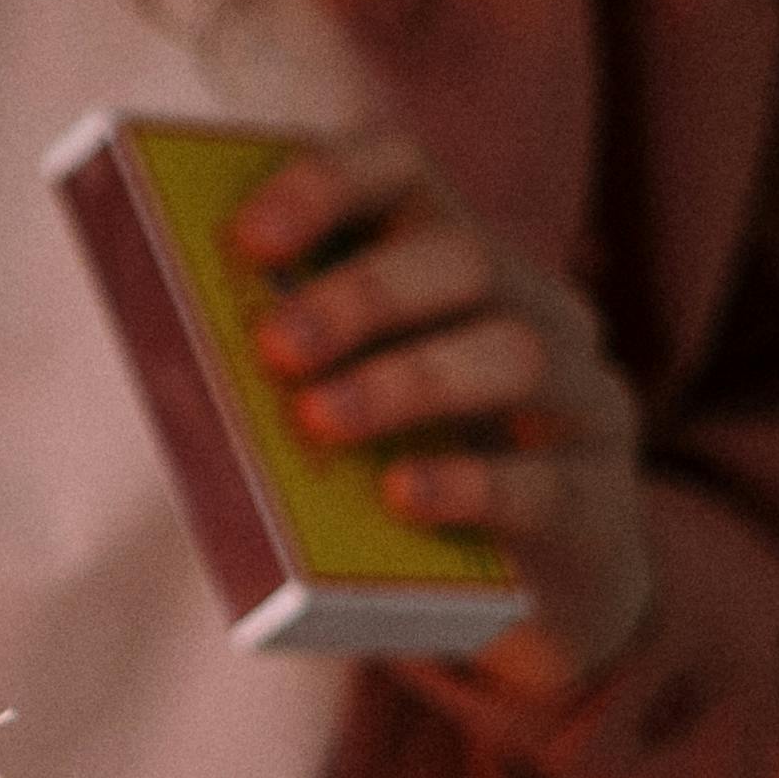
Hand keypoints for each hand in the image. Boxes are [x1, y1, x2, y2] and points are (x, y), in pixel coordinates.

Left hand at [227, 131, 650, 698]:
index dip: (326, 185)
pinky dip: (464, 483)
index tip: (246, 240)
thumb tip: (179, 367)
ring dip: (404, 382)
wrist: (535, 606)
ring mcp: (580, 400)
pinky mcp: (598, 502)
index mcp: (453, 265)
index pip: (403, 171)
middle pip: (462, 256)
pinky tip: (402, 496)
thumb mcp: (347, 412)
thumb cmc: (405, 481)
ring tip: (320, 421)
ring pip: (513, 354)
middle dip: (361, 294)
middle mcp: (533, 310)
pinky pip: (541, 481)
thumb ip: (290, 374)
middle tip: (275, 345)